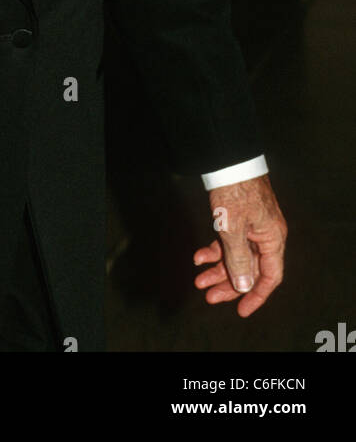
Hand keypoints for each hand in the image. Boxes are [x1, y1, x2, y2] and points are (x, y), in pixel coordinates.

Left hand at [193, 174, 285, 317]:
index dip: (256, 295)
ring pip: (236, 257)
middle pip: (250, 269)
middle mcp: (265, 235)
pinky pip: (228, 241)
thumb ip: (238, 260)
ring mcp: (251, 227)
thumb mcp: (233, 230)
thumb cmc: (234, 192)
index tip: (241, 310)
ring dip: (218, 270)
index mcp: (272, 239)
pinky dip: (214, 251)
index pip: (270, 277)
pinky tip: (198, 257)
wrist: (227, 160)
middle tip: (208, 296)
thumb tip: (244, 287)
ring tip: (199, 280)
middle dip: (229, 284)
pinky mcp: (238, 218)